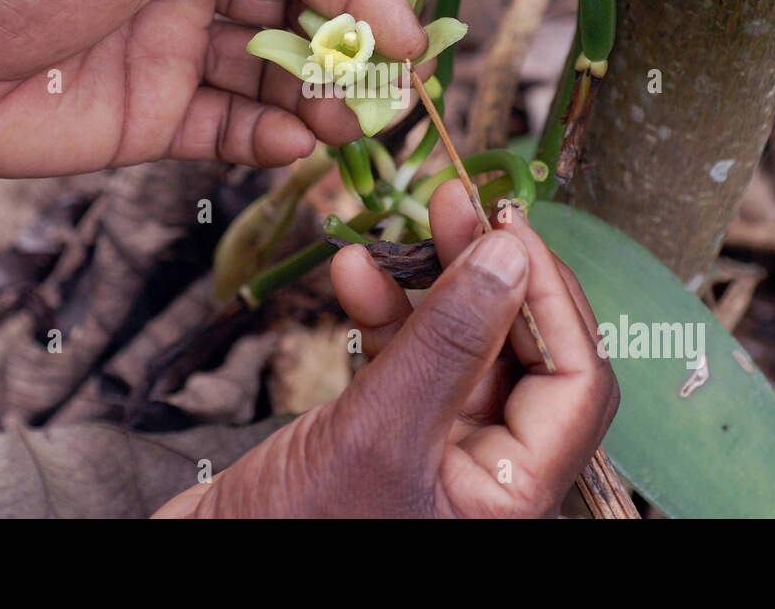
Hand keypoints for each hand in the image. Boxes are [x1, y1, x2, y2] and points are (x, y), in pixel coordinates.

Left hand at [0, 0, 426, 175]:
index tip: (404, 33)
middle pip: (294, 20)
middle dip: (347, 55)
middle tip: (395, 93)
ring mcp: (170, 56)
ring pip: (269, 80)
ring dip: (316, 103)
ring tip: (350, 126)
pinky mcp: (148, 119)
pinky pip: (224, 130)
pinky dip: (265, 141)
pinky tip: (295, 148)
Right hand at [154, 180, 617, 517]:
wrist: (200, 568)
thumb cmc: (287, 538)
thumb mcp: (378, 433)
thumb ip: (448, 343)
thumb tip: (510, 257)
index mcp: (513, 495)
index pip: (574, 382)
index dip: (551, 299)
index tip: (511, 229)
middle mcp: (488, 473)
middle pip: (522, 352)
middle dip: (491, 275)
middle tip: (461, 205)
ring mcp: (438, 449)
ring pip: (462, 345)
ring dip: (432, 283)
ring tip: (408, 224)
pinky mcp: (388, 432)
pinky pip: (408, 358)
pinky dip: (386, 312)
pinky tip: (355, 274)